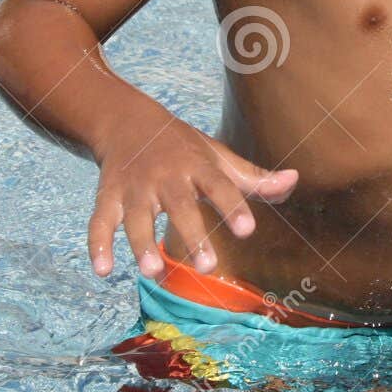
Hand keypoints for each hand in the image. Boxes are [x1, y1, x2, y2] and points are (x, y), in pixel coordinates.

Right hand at [87, 116, 297, 278]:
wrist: (127, 121)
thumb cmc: (183, 147)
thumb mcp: (218, 157)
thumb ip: (254, 177)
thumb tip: (294, 182)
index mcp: (198, 165)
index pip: (219, 185)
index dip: (233, 207)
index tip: (248, 231)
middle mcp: (166, 176)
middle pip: (179, 205)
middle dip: (192, 234)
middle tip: (209, 266)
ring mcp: (134, 187)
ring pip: (136, 217)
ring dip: (141, 243)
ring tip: (152, 271)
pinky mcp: (107, 197)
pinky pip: (99, 221)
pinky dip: (96, 245)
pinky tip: (103, 270)